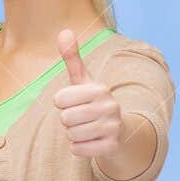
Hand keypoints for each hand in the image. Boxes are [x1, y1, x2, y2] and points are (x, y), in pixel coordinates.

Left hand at [53, 28, 121, 157]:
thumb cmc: (93, 103)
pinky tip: (91, 141)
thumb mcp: (83, 81)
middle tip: (82, 118)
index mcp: (100, 89)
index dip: (61, 103)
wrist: (120, 132)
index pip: (59, 99)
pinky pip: (77, 150)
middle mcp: (110, 107)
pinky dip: (79, 148)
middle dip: (67, 120)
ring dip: (73, 134)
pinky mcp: (112, 147)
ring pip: (70, 134)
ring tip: (87, 128)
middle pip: (64, 118)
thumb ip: (72, 58)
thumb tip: (63, 30)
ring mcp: (113, 128)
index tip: (74, 102)